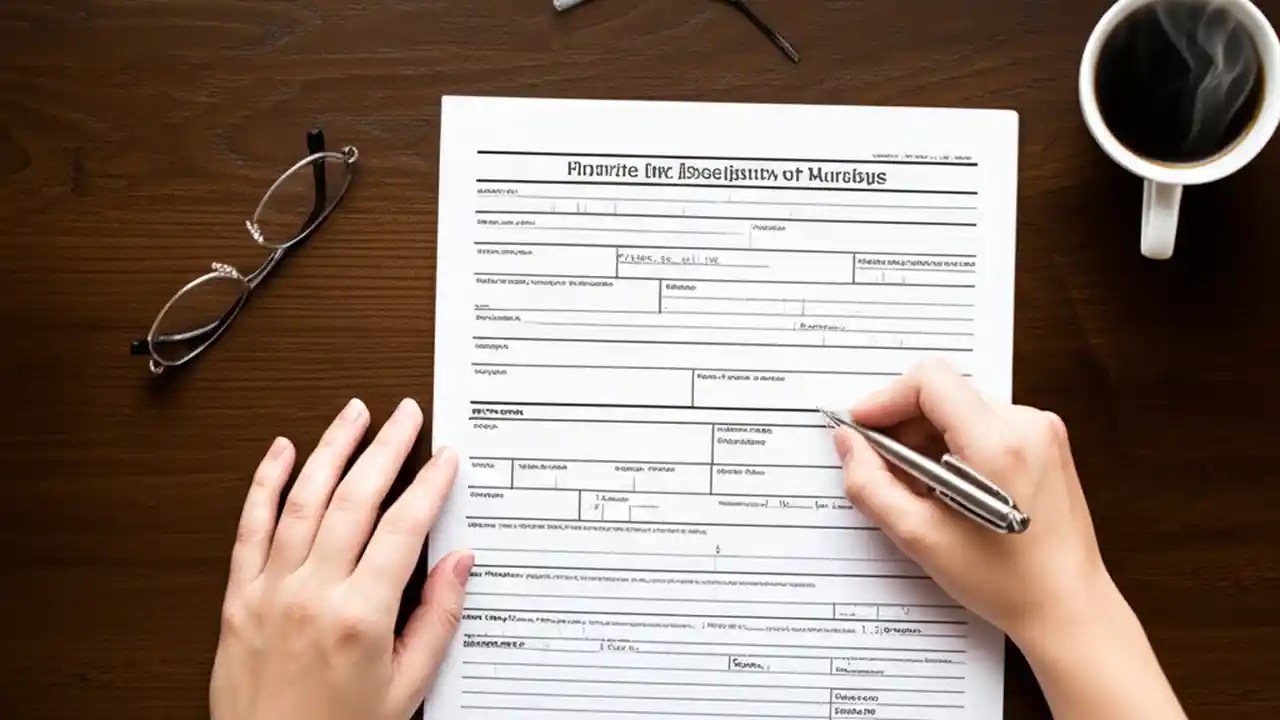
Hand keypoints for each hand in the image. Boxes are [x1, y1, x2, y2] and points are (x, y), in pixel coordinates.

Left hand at [210, 398, 472, 719]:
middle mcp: (312, 594)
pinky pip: (250, 527)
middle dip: (386, 447)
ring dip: (330, 448)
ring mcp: (271, 591)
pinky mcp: (238, 597)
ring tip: (352, 414)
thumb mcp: (407, 687)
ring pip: (303, 498)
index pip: (404, 528)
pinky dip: (264, 483)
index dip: (429, 484)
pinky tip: (280, 451)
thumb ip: (438, 618)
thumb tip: (460, 562)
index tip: (445, 459)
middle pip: (355, 498)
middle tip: (405, 415)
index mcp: (360, 617)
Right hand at [834, 359, 1111, 643]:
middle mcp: (1027, 426)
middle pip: (944, 392)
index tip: (862, 426)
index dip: (886, 399)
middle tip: (884, 467)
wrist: (1068, 607)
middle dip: (904, 423)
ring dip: (928, 437)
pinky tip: (947, 486)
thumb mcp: (920, 536)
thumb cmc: (1006, 582)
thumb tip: (849, 443)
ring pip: (961, 407)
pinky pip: (985, 423)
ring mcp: (1042, 431)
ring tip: (919, 486)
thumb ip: (871, 484)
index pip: (929, 381)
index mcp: (999, 445)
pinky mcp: (1046, 442)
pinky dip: (955, 444)